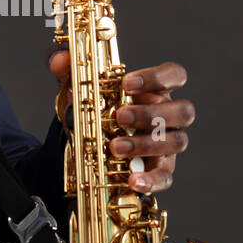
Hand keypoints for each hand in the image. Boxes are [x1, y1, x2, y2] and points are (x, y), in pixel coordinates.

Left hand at [47, 50, 194, 193]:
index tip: (127, 83)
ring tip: (115, 148)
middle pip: (183, 110)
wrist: (88, 143)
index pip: (174, 74)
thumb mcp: (78, 86)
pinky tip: (133, 181)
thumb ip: (67, 68)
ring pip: (177, 141)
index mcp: (154, 90)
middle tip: (119, 117)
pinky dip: (151, 180)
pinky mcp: (160, 170)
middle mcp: (167, 116)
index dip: (158, 77)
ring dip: (146, 144)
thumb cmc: (94, 109)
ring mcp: (167, 144)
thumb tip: (59, 61)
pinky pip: (166, 177)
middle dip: (150, 114)